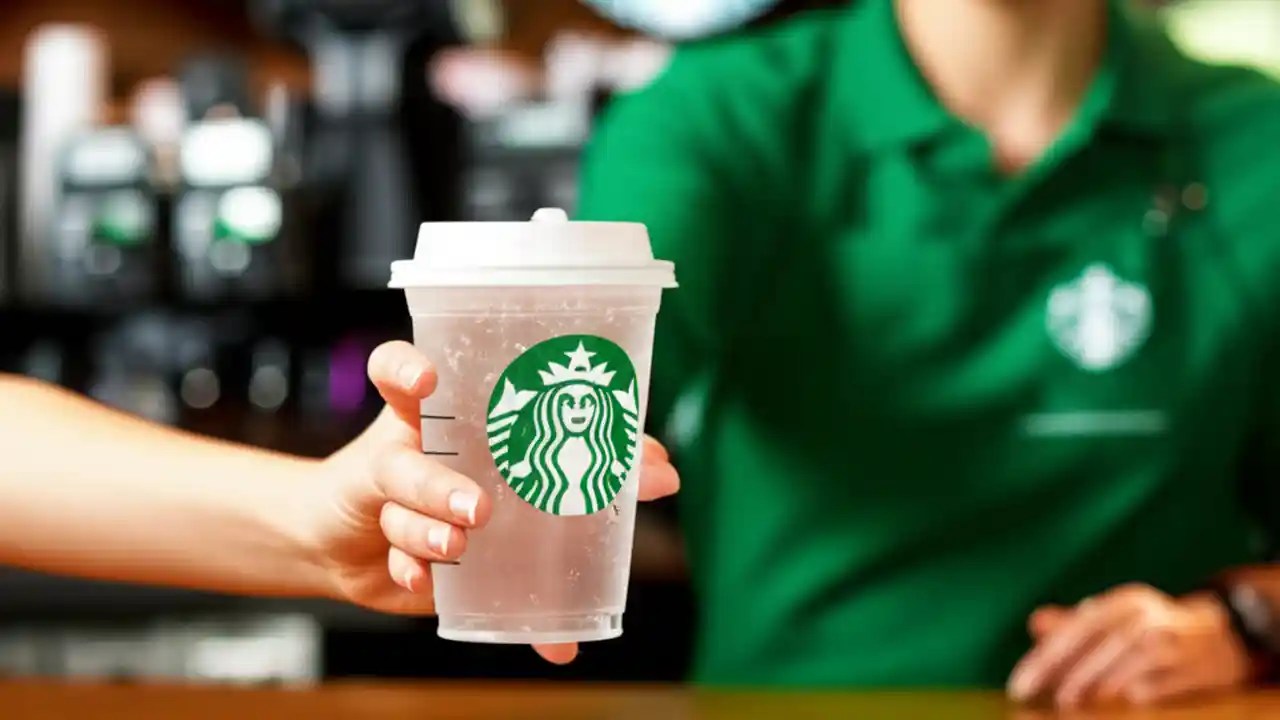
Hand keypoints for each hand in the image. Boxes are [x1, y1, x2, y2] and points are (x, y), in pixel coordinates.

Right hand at [308, 341, 680, 663]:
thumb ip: (595, 460)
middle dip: (436, 484)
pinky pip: (394, 558)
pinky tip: (426, 583)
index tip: (426, 380)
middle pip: (401, 454)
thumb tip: (666, 476)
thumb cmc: (468, 481)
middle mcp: (405, 448)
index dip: (402, 369)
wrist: (375, 544)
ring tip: (459, 547)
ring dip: (429, 531)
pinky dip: (414, 573)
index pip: (396, 373)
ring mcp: (388, 498)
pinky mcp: (381, 545)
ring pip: (400, 512)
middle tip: (479, 508)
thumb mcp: (525, 464)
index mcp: (437, 415)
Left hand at [1008, 583, 1251, 706]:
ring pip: (1130, 662)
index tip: (1019, 685)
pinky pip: (1160, 685)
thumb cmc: (1155, 631)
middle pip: (1101, 642)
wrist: (1225, 638)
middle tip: (1039, 697)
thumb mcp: (1116, 621)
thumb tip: (1035, 623)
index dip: (1045, 656)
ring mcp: (1176, 641)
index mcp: (1124, 601)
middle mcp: (1149, 615)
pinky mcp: (1199, 669)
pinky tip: (1116, 707)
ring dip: (1096, 684)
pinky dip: (1136, 696)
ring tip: (1067, 704)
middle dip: (1066, 672)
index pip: (1076, 627)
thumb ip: (1074, 625)